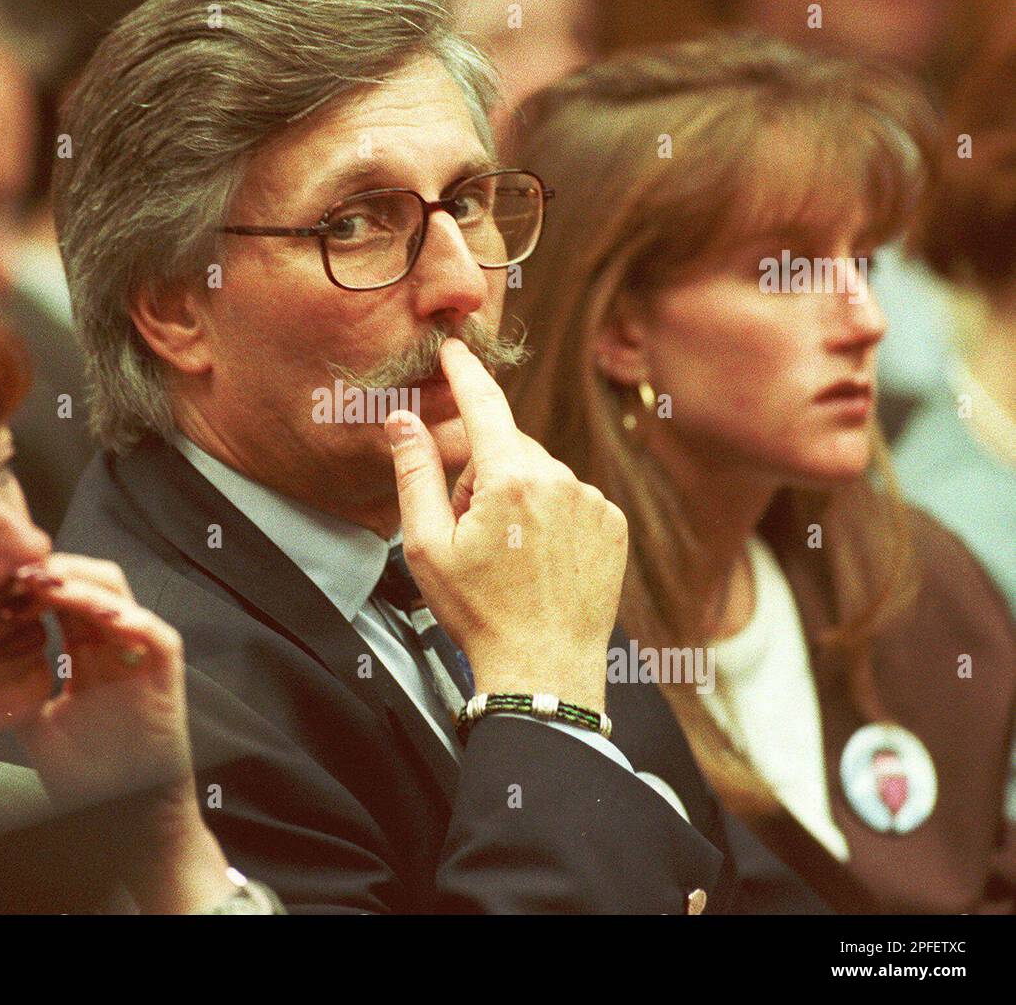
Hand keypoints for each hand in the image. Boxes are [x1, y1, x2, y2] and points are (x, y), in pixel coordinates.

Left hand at [12, 554, 234, 911]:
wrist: (125, 815)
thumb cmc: (88, 776)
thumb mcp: (37, 726)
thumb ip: (18, 692)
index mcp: (87, 652)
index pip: (63, 598)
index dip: (35, 585)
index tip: (0, 585)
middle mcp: (114, 645)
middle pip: (91, 582)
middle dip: (56, 572)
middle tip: (20, 575)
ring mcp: (141, 655)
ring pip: (119, 597)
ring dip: (84, 587)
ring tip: (49, 586)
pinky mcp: (166, 674)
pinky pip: (157, 635)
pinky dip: (134, 620)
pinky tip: (103, 618)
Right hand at [385, 338, 626, 710]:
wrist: (543, 669)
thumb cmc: (478, 613)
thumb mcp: (427, 545)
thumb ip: (415, 473)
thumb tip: (403, 420)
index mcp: (510, 480)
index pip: (484, 405)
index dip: (465, 373)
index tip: (455, 347)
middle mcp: (559, 479)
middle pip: (508, 448)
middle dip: (484, 475)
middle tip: (471, 533)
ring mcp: (592, 501)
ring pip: (541, 473)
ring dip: (519, 495)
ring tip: (509, 555)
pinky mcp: (613, 524)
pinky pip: (572, 497)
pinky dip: (552, 514)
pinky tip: (541, 558)